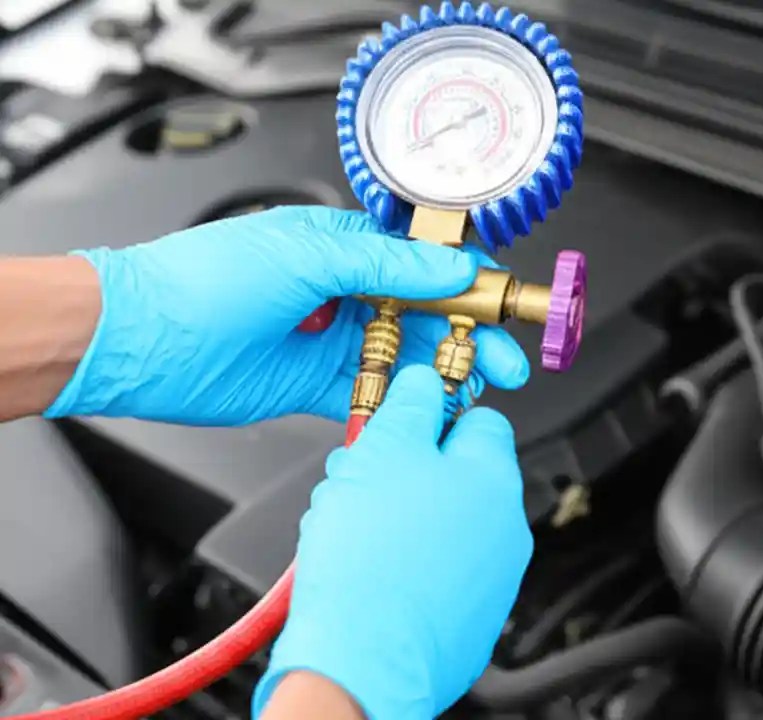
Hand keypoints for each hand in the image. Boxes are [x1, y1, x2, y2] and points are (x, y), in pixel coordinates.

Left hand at [44, 205, 528, 425]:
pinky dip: (401, 402)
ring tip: (472, 388)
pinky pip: (372, 393)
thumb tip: (452, 269)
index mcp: (344, 247)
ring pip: (405, 356)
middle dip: (471, 337)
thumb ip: (388, 267)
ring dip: (441, 371)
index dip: (470, 284)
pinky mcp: (315, 384)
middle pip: (427, 314)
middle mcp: (343, 291)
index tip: (505, 304)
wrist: (139, 340)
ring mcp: (331, 339)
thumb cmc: (205, 280)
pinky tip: (426, 410)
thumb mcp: (308, 257)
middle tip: (504, 362)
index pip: (426, 263)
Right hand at [253, 366, 531, 718]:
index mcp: (494, 477)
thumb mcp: (385, 447)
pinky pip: (435, 574)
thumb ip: (412, 403)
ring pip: (439, 524)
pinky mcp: (468, 619)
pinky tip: (368, 574)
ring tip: (353, 534)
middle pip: (452, 474)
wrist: (362, 662)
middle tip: (359, 485)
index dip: (430, 418)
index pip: (478, 419)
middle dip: (402, 472)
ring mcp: (492, 578)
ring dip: (397, 518)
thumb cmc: (371, 561)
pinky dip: (404, 568)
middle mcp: (506, 527)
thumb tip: (427, 381)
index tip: (397, 427)